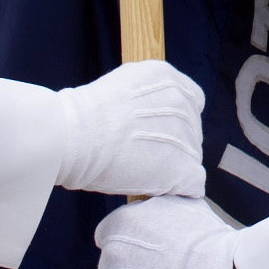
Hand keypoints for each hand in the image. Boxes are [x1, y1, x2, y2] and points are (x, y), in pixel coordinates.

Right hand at [55, 60, 205, 198]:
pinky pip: (194, 184)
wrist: (75, 135)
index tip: (155, 131)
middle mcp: (183, 104)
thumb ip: (144, 94)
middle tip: (142, 153)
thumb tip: (146, 110)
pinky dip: (178, 189)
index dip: (174, 120)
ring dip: (171, 167)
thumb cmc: (83, 114)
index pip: (191, 101)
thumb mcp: (120, 84)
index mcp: (169, 79)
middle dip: (172, 144)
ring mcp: (186, 136)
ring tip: (142, 172)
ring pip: (190, 158)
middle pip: (191, 131)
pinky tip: (158, 189)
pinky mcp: (183, 169)